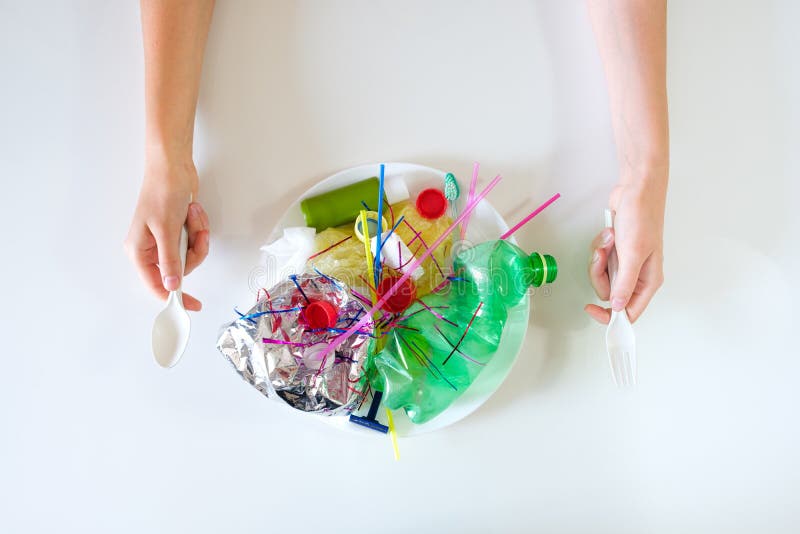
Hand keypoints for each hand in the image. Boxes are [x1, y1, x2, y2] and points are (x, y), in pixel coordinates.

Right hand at [125, 157, 209, 310]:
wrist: (174, 167)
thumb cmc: (163, 192)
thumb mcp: (166, 230)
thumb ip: (170, 261)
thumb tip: (172, 286)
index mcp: (139, 251)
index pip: (156, 285)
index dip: (175, 297)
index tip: (192, 306)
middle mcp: (151, 249)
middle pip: (180, 270)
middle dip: (193, 252)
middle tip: (196, 235)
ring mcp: (166, 240)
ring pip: (191, 256)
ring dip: (197, 236)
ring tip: (192, 216)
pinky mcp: (179, 232)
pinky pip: (195, 242)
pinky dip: (198, 228)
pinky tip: (193, 212)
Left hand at [585, 178, 665, 323]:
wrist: (635, 190)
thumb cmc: (642, 218)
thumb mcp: (634, 254)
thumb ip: (625, 284)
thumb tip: (618, 307)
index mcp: (649, 280)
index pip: (630, 311)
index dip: (611, 316)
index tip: (592, 310)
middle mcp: (638, 274)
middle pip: (610, 293)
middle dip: (600, 275)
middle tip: (603, 256)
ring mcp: (625, 263)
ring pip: (602, 276)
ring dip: (599, 259)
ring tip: (608, 241)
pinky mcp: (615, 252)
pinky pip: (599, 261)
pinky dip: (600, 248)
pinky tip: (608, 234)